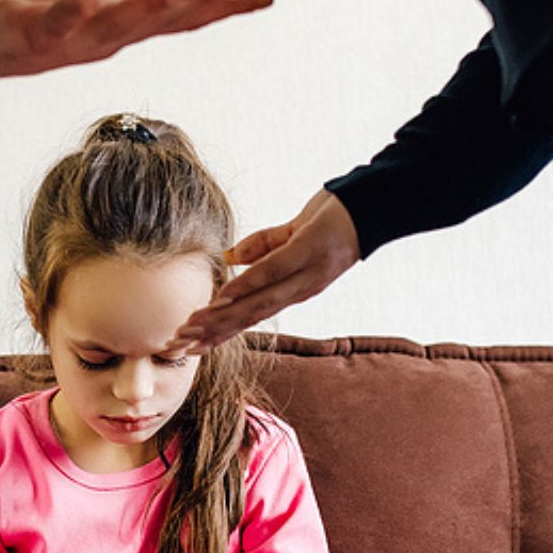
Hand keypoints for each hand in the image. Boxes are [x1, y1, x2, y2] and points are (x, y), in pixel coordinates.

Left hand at [0, 0, 272, 79]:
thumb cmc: (33, 18)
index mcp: (122, 26)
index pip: (180, 16)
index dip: (222, 6)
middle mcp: (102, 37)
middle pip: (157, 21)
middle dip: (199, 6)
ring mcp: (65, 37)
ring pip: (113, 25)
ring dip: (146, 11)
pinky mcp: (26, 30)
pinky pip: (48, 22)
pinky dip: (65, 14)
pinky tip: (82, 0)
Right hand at [175, 190, 359, 351]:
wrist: (370, 206)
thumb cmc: (331, 220)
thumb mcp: (289, 234)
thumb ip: (259, 248)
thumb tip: (228, 261)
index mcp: (294, 290)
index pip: (251, 316)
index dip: (222, 332)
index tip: (192, 347)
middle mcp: (300, 291)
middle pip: (250, 317)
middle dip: (214, 332)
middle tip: (182, 344)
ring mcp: (306, 275)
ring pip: (258, 302)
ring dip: (224, 317)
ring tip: (195, 327)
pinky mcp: (309, 252)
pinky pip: (272, 273)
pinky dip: (247, 286)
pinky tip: (225, 297)